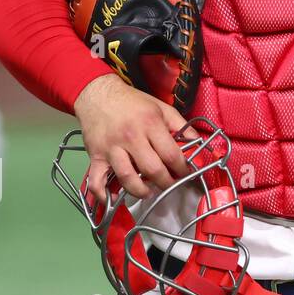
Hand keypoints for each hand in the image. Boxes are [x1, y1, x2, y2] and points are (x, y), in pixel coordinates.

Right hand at [73, 74, 193, 203]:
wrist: (98, 95)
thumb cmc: (132, 102)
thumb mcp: (161, 107)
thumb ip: (181, 125)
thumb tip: (197, 142)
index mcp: (150, 124)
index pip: (171, 154)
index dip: (182, 168)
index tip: (186, 174)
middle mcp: (131, 138)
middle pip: (152, 169)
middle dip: (166, 182)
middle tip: (170, 184)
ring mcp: (112, 148)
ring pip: (128, 178)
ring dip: (141, 191)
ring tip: (149, 192)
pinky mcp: (95, 156)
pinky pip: (96, 181)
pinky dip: (104, 195)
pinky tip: (115, 199)